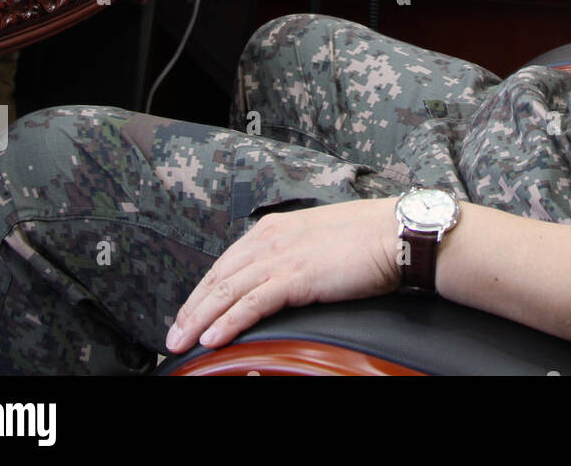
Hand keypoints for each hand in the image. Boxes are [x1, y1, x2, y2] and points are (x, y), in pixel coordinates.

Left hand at [165, 198, 400, 352]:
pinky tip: (212, 337)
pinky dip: (228, 321)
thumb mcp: (320, 238)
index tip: (191, 311)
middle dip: (192, 308)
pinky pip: (252, 303)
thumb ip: (296, 252)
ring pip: (227, 291)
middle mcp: (272, 238)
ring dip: (199, 319)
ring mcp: (282, 256)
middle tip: (173, 335)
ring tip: (182, 342)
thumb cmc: (369, 236)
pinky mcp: (296, 276)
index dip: (205, 290)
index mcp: (277, 227)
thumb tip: (285, 276)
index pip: (228, 262)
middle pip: (219, 277)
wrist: (397, 232)